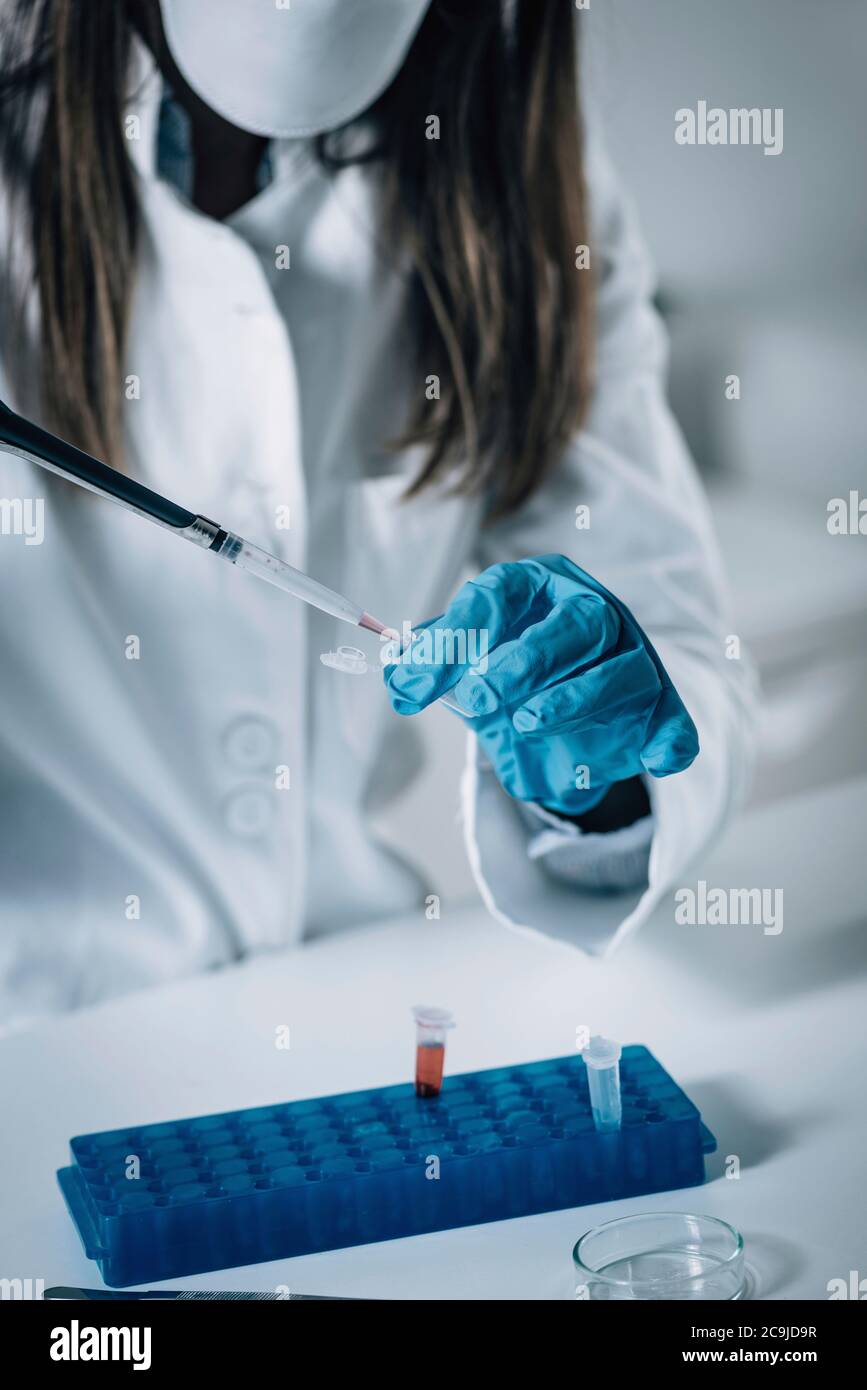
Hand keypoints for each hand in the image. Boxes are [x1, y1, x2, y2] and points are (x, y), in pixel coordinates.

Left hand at [383, 554, 698, 816]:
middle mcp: (596, 612)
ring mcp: (634, 659)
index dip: (458, 635)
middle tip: (477, 697)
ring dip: (571, 699)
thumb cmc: (510, 670)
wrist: (566, 711)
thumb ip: (432, 662)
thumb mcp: (467, 660)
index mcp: (540, 586)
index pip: (499, 593)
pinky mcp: (660, 708)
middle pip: (576, 623)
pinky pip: (674, 722)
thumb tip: (397, 672)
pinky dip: (670, 740)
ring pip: (620, 670)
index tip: (416, 685)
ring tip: (523, 724)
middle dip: (526, 659)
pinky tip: (653, 759)